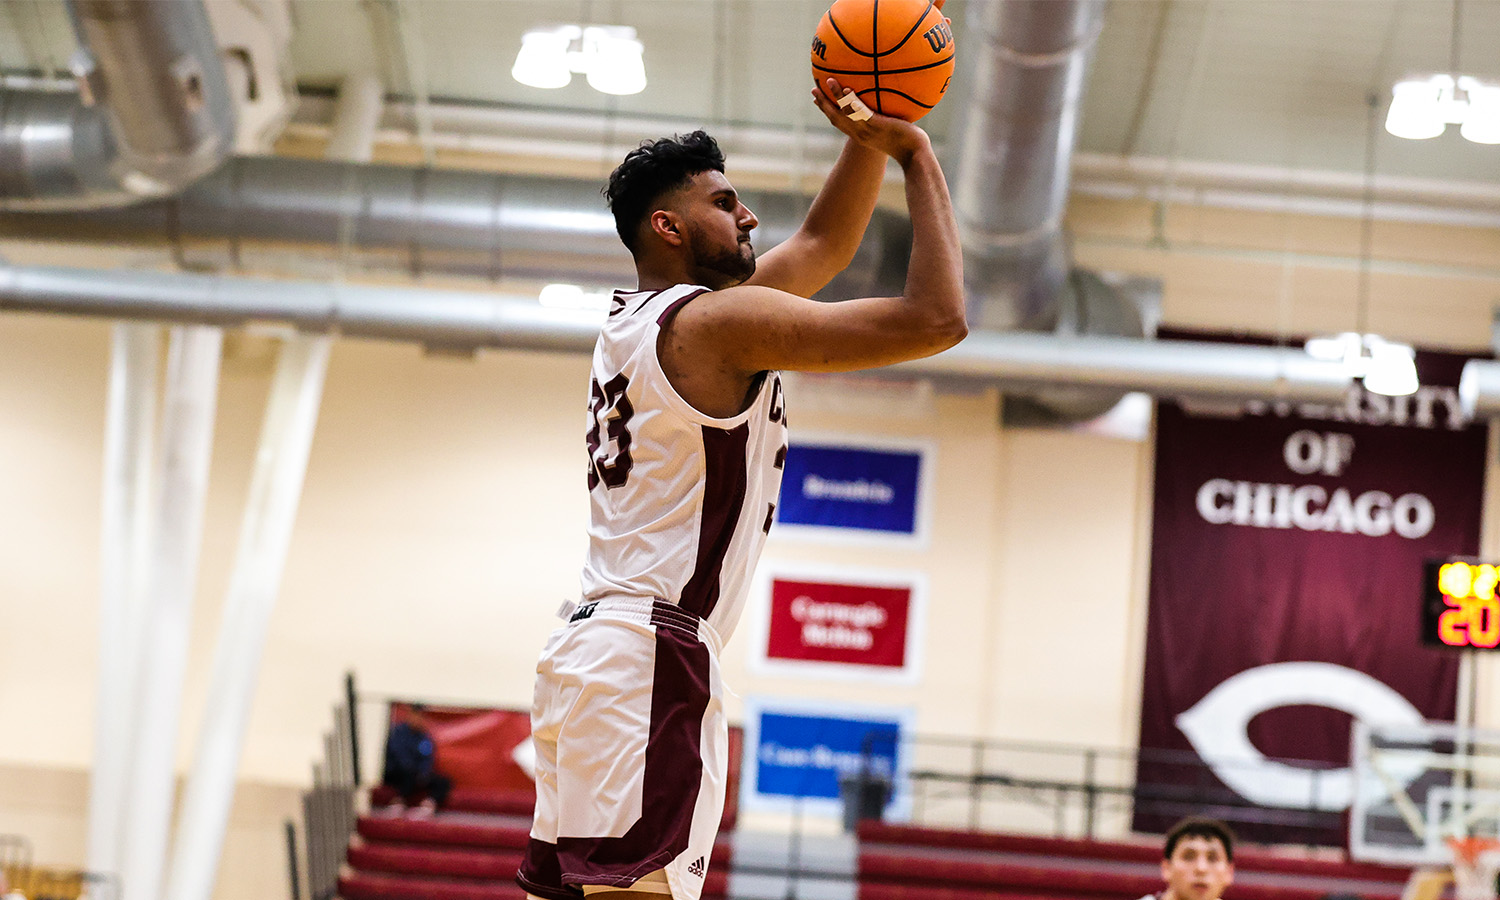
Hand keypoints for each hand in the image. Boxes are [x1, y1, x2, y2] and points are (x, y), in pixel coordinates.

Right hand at [811, 77, 931, 166]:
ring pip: (843, 113)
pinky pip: (859, 111)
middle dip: (823, 105)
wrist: (915, 153)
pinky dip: (850, 100)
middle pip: (835, 118)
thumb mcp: (893, 130)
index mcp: (861, 136)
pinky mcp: (875, 125)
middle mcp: (860, 134)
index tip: (820, 102)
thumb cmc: (909, 143)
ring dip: (832, 98)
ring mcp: (866, 129)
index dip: (829, 112)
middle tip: (814, 91)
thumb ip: (888, 118)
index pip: (840, 123)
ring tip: (826, 82)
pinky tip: (847, 88)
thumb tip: (892, 103)